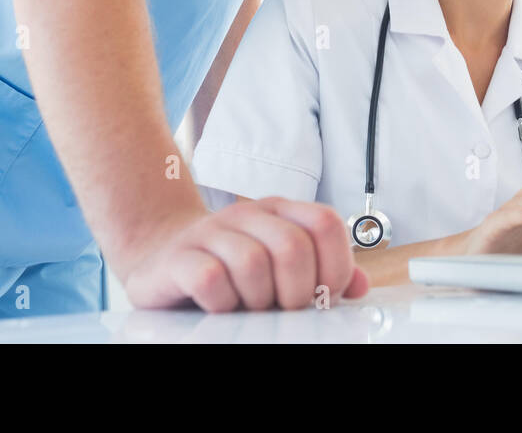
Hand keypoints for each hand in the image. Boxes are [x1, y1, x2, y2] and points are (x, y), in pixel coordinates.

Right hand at [122, 197, 368, 310]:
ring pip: (253, 263)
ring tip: (250, 308)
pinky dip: (223, 303)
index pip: (326, 224)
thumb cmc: (230, 267)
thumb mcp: (279, 265)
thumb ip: (322, 274)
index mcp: (280, 211)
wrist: (160, 255)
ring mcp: (210, 233)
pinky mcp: (179, 258)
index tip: (324, 295)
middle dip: (297, 292)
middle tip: (284, 309)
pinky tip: (221, 307)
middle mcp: (247, 214)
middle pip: (292, 247)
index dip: (336, 265)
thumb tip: (361, 287)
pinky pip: (211, 279)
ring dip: (258, 300)